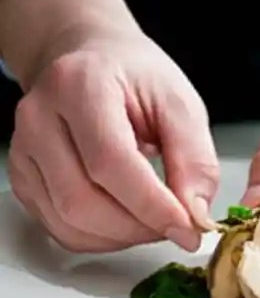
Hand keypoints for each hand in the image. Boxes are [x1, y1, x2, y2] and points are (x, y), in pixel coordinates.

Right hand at [1, 0, 215, 253]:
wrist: (92, 59)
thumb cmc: (135, 76)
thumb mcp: (180, 103)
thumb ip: (194, 159)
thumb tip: (196, 214)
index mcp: (79, 88)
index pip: (110, 163)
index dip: (152, 206)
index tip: (190, 229)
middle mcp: (40, 119)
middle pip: (82, 200)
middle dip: (139, 227)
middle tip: (179, 226)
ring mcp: (25, 150)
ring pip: (68, 221)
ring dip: (122, 238)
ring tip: (156, 221)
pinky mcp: (24, 177)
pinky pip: (59, 228)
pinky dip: (100, 238)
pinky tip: (128, 222)